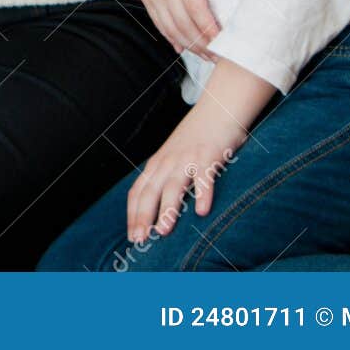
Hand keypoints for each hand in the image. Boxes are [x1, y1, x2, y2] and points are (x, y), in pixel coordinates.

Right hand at [124, 0, 245, 58]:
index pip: (197, 10)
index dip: (210, 29)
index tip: (224, 42)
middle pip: (185, 25)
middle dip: (203, 45)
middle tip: (220, 58)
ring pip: (172, 29)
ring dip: (189, 46)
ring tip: (206, 57)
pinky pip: (159, 24)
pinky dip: (171, 39)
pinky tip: (182, 48)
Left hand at [126, 106, 249, 243]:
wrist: (216, 109)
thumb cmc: (195, 138)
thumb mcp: (173, 156)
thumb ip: (165, 177)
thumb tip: (158, 206)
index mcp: (157, 164)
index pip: (137, 191)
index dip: (133, 214)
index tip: (132, 236)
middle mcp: (168, 162)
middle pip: (150, 192)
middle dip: (143, 217)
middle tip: (140, 240)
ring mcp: (188, 158)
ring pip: (173, 186)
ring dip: (167, 209)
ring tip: (163, 232)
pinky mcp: (209, 156)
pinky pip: (205, 178)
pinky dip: (202, 194)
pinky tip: (202, 211)